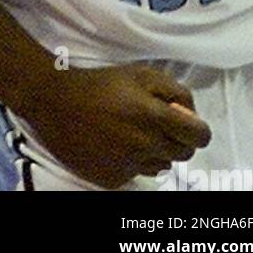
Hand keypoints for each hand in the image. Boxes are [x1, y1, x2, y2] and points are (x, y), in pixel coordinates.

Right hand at [27, 63, 211, 189]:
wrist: (52, 102)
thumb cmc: (98, 84)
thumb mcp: (138, 73)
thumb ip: (174, 92)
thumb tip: (190, 115)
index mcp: (153, 115)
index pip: (200, 136)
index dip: (197, 129)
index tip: (185, 123)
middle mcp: (144, 144)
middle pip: (183, 154)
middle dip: (175, 139)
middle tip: (153, 123)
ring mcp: (128, 165)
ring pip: (161, 166)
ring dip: (154, 152)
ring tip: (130, 132)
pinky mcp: (113, 179)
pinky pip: (137, 174)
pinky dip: (131, 161)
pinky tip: (113, 144)